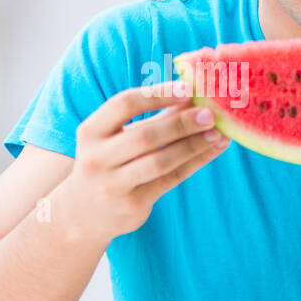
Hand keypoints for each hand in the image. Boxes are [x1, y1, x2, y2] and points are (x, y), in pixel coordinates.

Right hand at [60, 80, 229, 240]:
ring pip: (160, 161)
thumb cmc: (108, 162)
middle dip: (181, 123)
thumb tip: (193, 95)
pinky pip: (170, 179)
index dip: (157, 95)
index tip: (188, 89)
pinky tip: (212, 150)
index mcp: (90, 131)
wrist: (83, 212)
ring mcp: (113, 184)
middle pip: (145, 136)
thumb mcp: (118, 137)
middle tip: (210, 114)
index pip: (124, 104)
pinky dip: (195, 162)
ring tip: (217, 133)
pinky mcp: (132, 204)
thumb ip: (153, 117)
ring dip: (193, 145)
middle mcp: (97, 158)